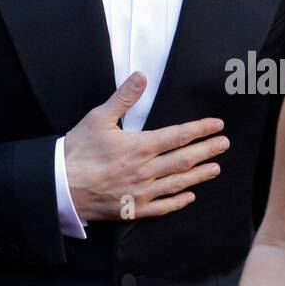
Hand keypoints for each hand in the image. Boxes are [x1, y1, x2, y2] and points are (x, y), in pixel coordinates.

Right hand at [64, 72, 229, 221]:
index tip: (216, 125)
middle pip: (185, 159)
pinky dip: (178, 201)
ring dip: (199, 175)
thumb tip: (141, 76)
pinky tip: (189, 196)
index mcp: (140, 146)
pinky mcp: (134, 209)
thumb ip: (123, 98)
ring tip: (216, 168)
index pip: (179, 135)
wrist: (60, 186)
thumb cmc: (77, 151)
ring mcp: (142, 192)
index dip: (200, 129)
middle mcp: (146, 171)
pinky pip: (162, 207)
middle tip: (225, 144)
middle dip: (207, 150)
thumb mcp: (98, 118)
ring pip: (178, 183)